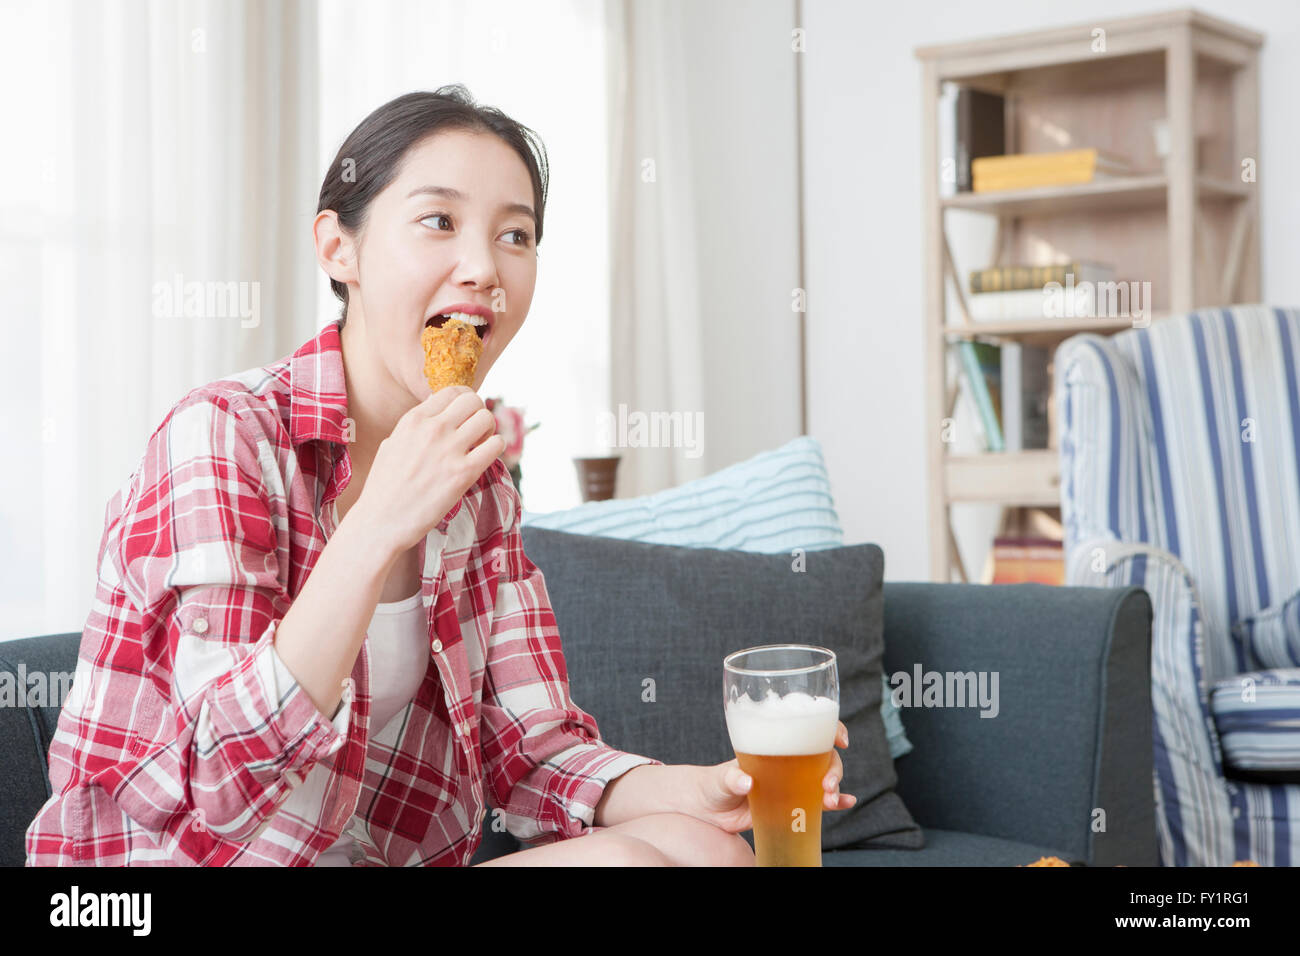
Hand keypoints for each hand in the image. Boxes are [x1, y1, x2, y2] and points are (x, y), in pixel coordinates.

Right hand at [352, 386, 504, 556]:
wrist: (380, 522)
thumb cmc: (384, 488)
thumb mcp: (393, 444)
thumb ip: (416, 429)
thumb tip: (438, 420)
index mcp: (413, 419)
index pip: (452, 391)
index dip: (464, 402)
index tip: (464, 418)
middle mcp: (432, 428)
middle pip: (474, 400)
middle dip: (479, 413)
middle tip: (475, 432)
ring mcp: (449, 449)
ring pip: (487, 418)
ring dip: (489, 431)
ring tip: (480, 447)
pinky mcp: (463, 473)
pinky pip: (496, 445)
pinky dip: (495, 449)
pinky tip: (484, 460)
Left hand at [682, 721, 856, 833]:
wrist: (708, 810)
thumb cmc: (712, 785)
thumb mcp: (719, 780)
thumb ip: (730, 779)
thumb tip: (746, 782)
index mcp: (771, 742)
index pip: (805, 726)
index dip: (828, 728)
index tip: (839, 739)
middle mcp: (786, 759)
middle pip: (822, 754)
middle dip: (833, 766)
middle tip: (828, 784)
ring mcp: (792, 782)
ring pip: (824, 777)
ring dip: (835, 785)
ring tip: (830, 800)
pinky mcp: (792, 804)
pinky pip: (818, 801)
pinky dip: (835, 801)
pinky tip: (845, 803)